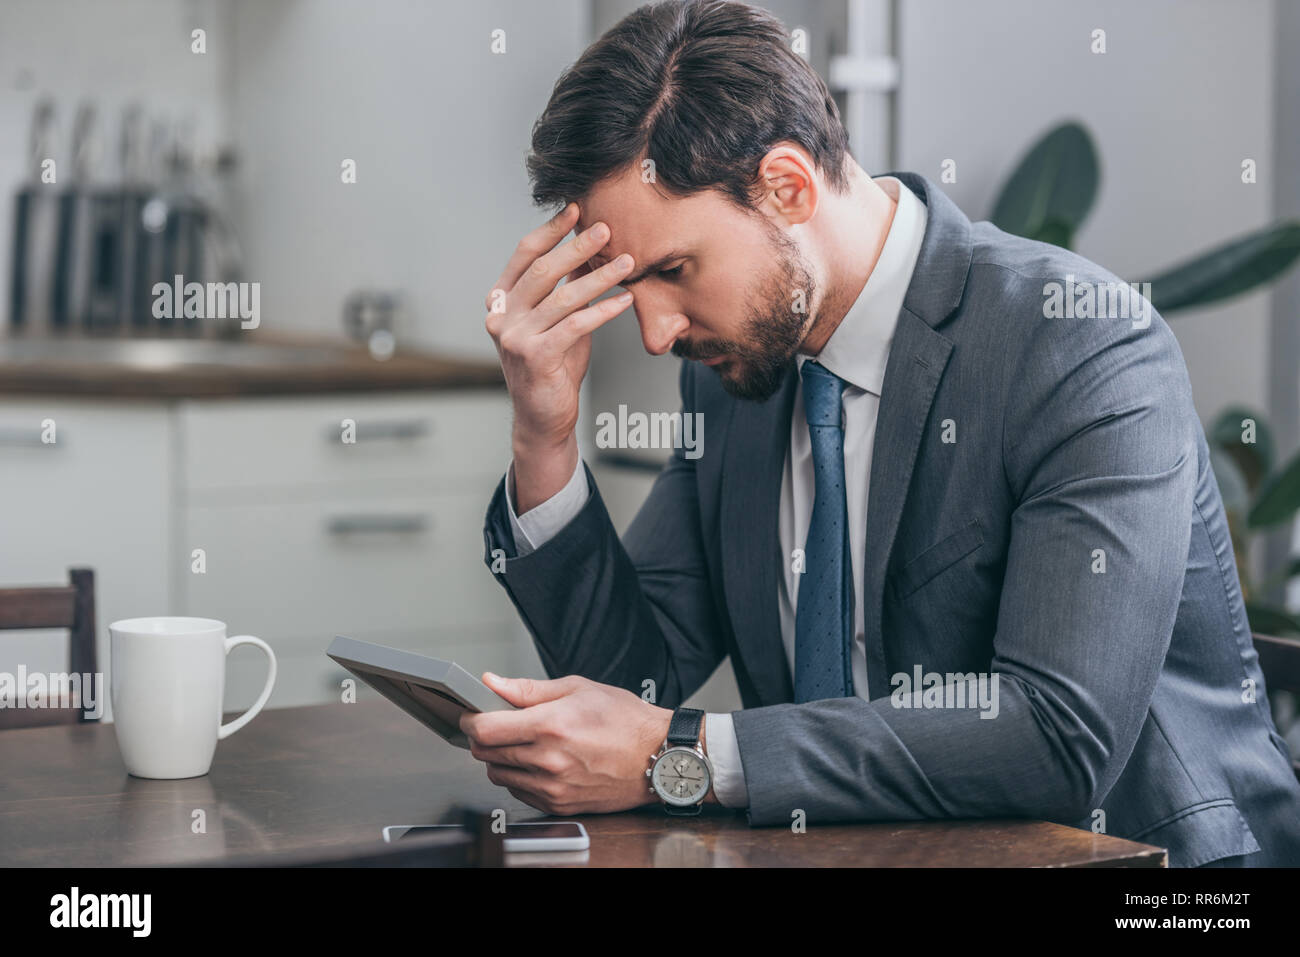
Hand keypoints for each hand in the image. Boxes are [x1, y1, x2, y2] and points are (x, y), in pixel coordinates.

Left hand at [459, 673, 670, 814]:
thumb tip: (493, 683)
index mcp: (551, 725)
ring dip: (499, 758)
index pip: (485, 730)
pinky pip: (519, 792)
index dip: (471, 720)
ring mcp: (553, 786)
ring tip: (521, 743)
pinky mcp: (559, 804)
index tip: (472, 714)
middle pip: (485, 754)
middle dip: (482, 737)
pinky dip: (518, 776)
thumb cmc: (625, 721)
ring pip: (498, 775)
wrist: (658, 756)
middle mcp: (548, 760)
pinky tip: (537, 761)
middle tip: (497, 725)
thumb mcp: (578, 689)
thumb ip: (528, 689)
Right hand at [483, 204, 635, 511]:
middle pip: (542, 271)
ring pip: (563, 298)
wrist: (543, 418)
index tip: (576, 210)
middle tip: (607, 229)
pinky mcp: (535, 357)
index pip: (523, 255)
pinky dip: (604, 311)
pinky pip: (576, 326)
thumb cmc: (552, 366)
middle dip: (577, 247)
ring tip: (628, 263)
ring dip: (600, 277)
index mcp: (502, 301)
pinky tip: (626, 301)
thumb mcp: (557, 320)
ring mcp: (515, 338)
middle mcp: (502, 317)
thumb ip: (565, 289)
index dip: (550, 230)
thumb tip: (588, 249)